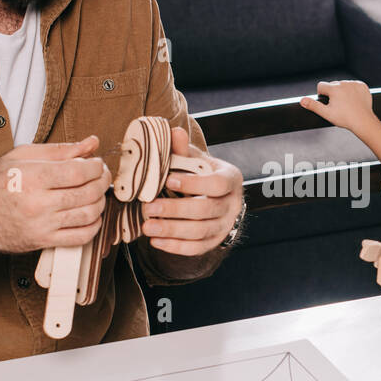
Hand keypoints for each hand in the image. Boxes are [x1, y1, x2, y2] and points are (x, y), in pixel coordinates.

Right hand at [0, 136, 109, 253]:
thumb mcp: (21, 156)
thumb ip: (59, 150)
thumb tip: (91, 143)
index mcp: (32, 177)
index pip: (79, 171)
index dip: (96, 167)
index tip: (97, 164)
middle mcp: (38, 203)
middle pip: (88, 193)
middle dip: (103, 182)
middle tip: (102, 176)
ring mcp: (42, 225)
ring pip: (89, 214)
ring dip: (100, 202)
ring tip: (96, 193)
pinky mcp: (43, 241)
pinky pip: (81, 237)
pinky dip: (94, 225)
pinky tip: (90, 215)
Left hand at [140, 127, 243, 255]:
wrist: (217, 198)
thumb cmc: (203, 175)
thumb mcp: (196, 160)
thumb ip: (183, 150)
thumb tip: (173, 131)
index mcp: (230, 179)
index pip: (216, 184)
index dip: (193, 184)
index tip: (168, 182)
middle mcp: (232, 204)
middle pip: (205, 210)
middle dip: (175, 210)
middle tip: (148, 208)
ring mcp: (225, 226)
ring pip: (200, 232)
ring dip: (171, 230)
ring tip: (147, 227)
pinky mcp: (215, 242)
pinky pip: (196, 248)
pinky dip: (175, 246)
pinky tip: (156, 241)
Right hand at [300, 80, 375, 132]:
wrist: (363, 121)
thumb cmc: (345, 119)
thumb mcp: (326, 113)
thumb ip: (313, 106)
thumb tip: (302, 100)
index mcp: (334, 89)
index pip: (321, 86)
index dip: (322, 94)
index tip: (327, 103)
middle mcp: (344, 83)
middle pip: (332, 85)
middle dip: (333, 93)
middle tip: (338, 106)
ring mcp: (354, 84)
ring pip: (343, 84)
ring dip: (343, 91)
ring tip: (346, 104)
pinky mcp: (362, 86)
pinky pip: (353, 85)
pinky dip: (352, 91)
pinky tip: (354, 100)